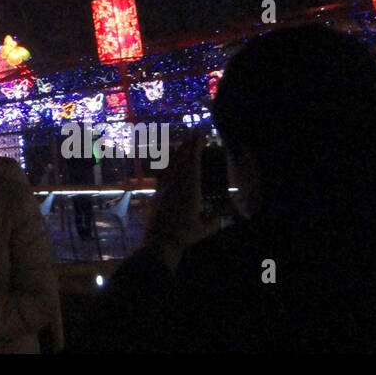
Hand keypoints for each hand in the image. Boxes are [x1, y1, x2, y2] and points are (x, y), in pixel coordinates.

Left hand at [141, 131, 219, 270]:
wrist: (159, 242)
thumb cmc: (183, 236)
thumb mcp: (204, 230)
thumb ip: (213, 221)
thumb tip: (217, 216)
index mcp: (189, 189)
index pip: (193, 162)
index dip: (196, 147)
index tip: (199, 134)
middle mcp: (176, 184)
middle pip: (182, 160)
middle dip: (188, 145)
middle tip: (194, 132)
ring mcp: (165, 188)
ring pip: (171, 165)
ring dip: (178, 153)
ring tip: (182, 143)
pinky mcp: (158, 194)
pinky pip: (164, 174)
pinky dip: (167, 166)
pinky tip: (168, 165)